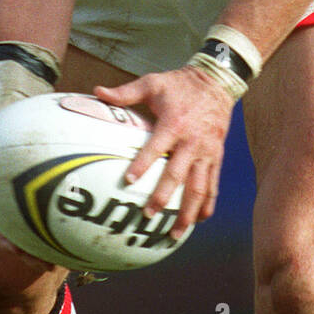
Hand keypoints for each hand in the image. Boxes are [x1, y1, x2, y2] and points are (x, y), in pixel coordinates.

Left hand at [94, 68, 234, 237]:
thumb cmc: (179, 84)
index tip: (129, 181)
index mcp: (174, 123)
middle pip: (177, 174)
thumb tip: (97, 91)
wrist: (217, 82)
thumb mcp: (152, 82)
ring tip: (176, 232)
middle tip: (148, 215)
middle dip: (163, 197)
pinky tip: (200, 220)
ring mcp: (207, 152)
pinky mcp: (216, 156)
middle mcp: (192, 141)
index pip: (156, 147)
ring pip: (199, 187)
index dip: (142, 164)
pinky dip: (208, 203)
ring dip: (188, 211)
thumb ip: (125, 92)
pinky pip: (213, 184)